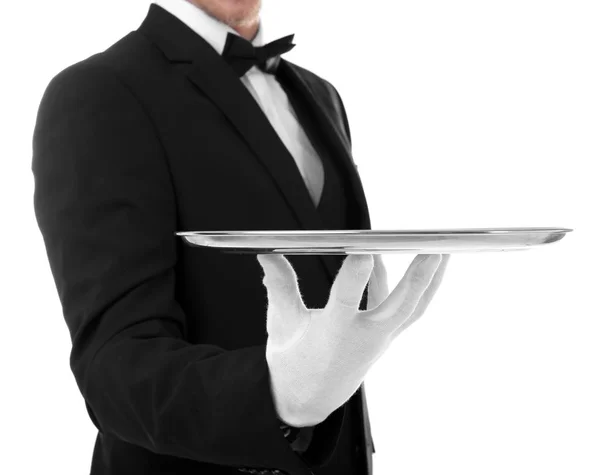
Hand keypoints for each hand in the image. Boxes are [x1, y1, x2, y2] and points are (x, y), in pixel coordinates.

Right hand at [257, 253, 448, 426]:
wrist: (309, 399)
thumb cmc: (293, 362)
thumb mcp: (281, 324)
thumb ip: (279, 287)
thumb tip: (266, 254)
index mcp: (332, 336)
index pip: (345, 303)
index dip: (355, 277)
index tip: (363, 250)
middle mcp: (362, 339)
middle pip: (398, 308)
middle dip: (418, 278)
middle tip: (434, 246)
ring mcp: (379, 341)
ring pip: (412, 309)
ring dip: (430, 281)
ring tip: (444, 250)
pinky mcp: (385, 338)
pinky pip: (408, 311)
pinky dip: (411, 286)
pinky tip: (402, 260)